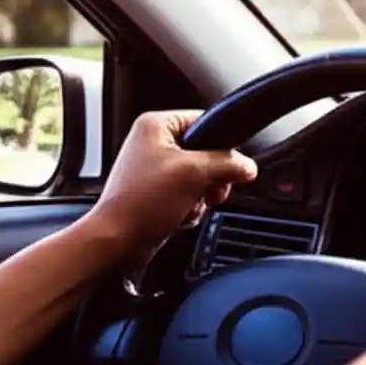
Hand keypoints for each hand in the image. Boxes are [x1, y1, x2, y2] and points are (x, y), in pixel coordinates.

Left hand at [90, 110, 257, 257]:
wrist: (117, 243)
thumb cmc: (141, 203)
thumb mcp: (193, 174)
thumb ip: (227, 164)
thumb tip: (248, 166)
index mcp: (156, 125)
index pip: (204, 122)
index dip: (221, 145)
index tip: (230, 165)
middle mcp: (153, 143)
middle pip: (206, 152)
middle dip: (211, 177)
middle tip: (209, 190)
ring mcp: (154, 169)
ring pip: (199, 176)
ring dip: (201, 196)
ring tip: (189, 205)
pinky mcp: (156, 193)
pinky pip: (188, 194)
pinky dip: (190, 207)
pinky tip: (180, 215)